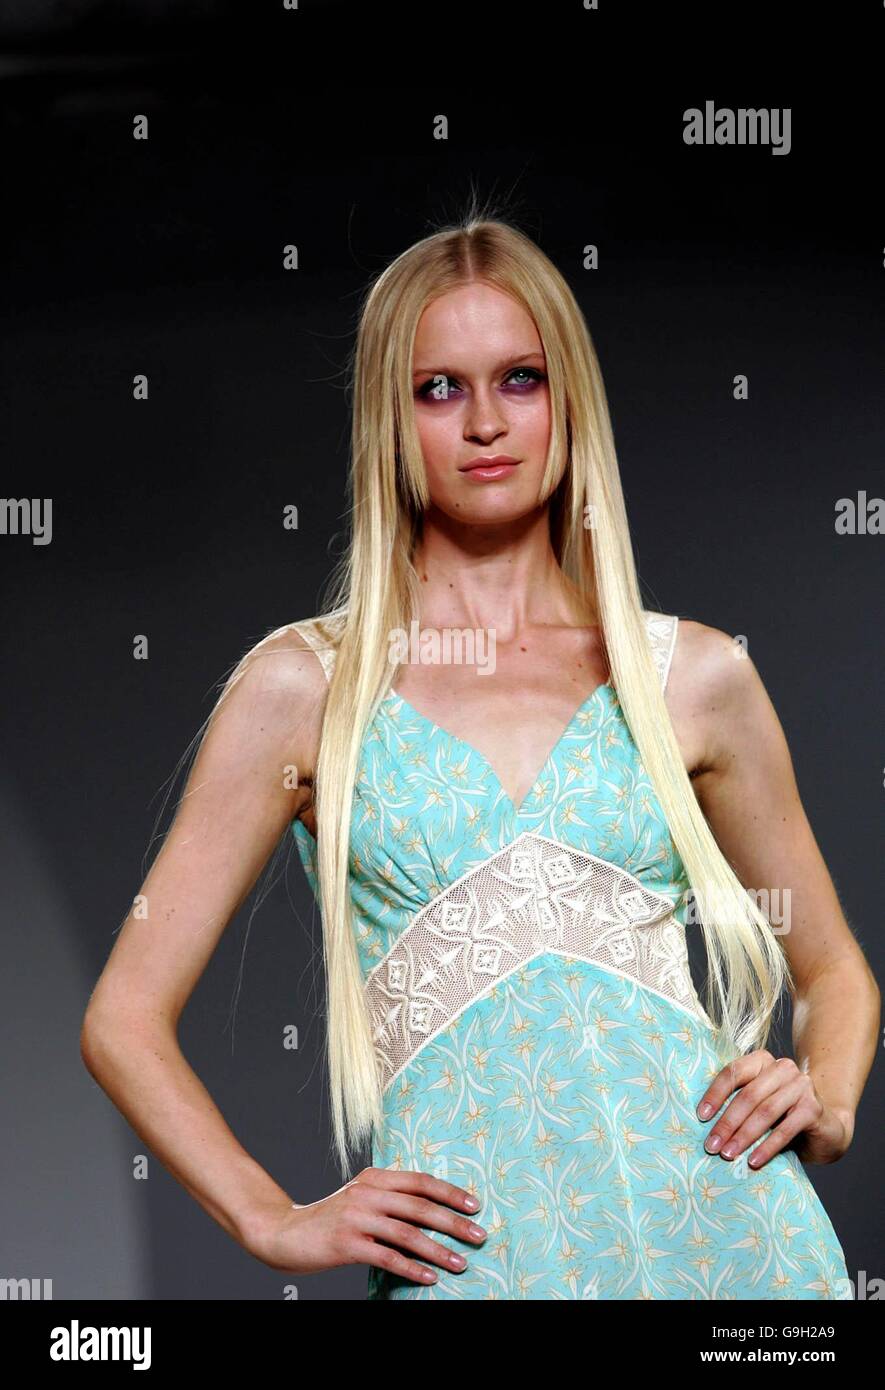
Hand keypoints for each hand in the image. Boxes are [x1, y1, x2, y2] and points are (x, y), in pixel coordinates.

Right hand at [243, 1166, 486, 1283]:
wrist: (285, 1232)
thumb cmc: (331, 1217)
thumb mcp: (360, 1196)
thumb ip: (390, 1197)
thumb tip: (434, 1208)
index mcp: (374, 1177)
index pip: (420, 1181)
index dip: (450, 1192)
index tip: (475, 1205)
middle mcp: (367, 1193)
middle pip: (419, 1206)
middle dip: (453, 1222)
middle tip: (479, 1235)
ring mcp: (356, 1217)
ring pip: (407, 1233)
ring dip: (438, 1250)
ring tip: (460, 1263)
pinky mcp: (347, 1243)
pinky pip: (387, 1257)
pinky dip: (411, 1268)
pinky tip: (428, 1278)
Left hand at [696, 1050, 853, 1168]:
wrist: (827, 1128)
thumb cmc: (783, 1116)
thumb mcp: (759, 1103)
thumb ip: (738, 1103)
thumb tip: (704, 1123)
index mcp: (763, 1061)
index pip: (734, 1072)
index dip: (715, 1094)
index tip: (701, 1117)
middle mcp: (783, 1068)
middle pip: (748, 1095)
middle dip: (727, 1122)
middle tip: (712, 1145)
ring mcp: (801, 1086)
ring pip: (765, 1112)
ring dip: (743, 1136)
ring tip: (728, 1154)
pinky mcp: (813, 1108)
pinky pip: (785, 1130)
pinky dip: (767, 1147)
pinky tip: (753, 1161)